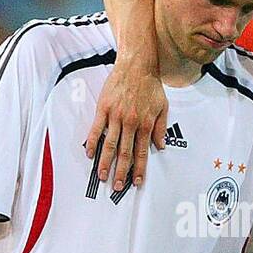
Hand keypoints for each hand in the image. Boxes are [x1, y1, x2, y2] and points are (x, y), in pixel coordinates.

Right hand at [85, 61, 167, 191]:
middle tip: (117, 186)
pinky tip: (90, 154)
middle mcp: (130, 122)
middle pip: (124, 153)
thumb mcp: (162, 107)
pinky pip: (96, 129)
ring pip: (109, 144)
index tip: (137, 182)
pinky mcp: (103, 108)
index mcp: (145, 124)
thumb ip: (161, 128)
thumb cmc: (150, 86)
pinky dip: (93, 143)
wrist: (137, 65)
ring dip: (105, 162)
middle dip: (121, 172)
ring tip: (102, 176)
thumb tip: (161, 146)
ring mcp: (115, 116)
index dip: (139, 169)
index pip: (142, 153)